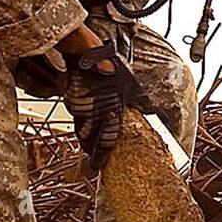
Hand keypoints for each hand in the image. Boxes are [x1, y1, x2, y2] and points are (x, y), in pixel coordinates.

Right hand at [61, 41, 151, 168]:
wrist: (88, 56)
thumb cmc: (112, 68)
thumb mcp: (133, 86)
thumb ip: (141, 101)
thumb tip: (150, 110)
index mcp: (112, 113)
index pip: (106, 142)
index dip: (102, 156)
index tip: (99, 166)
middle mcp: (94, 115)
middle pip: (90, 141)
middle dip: (92, 152)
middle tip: (93, 161)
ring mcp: (81, 109)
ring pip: (81, 131)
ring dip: (85, 140)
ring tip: (88, 145)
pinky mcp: (72, 102)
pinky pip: (75, 118)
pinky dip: (80, 124)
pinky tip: (84, 123)